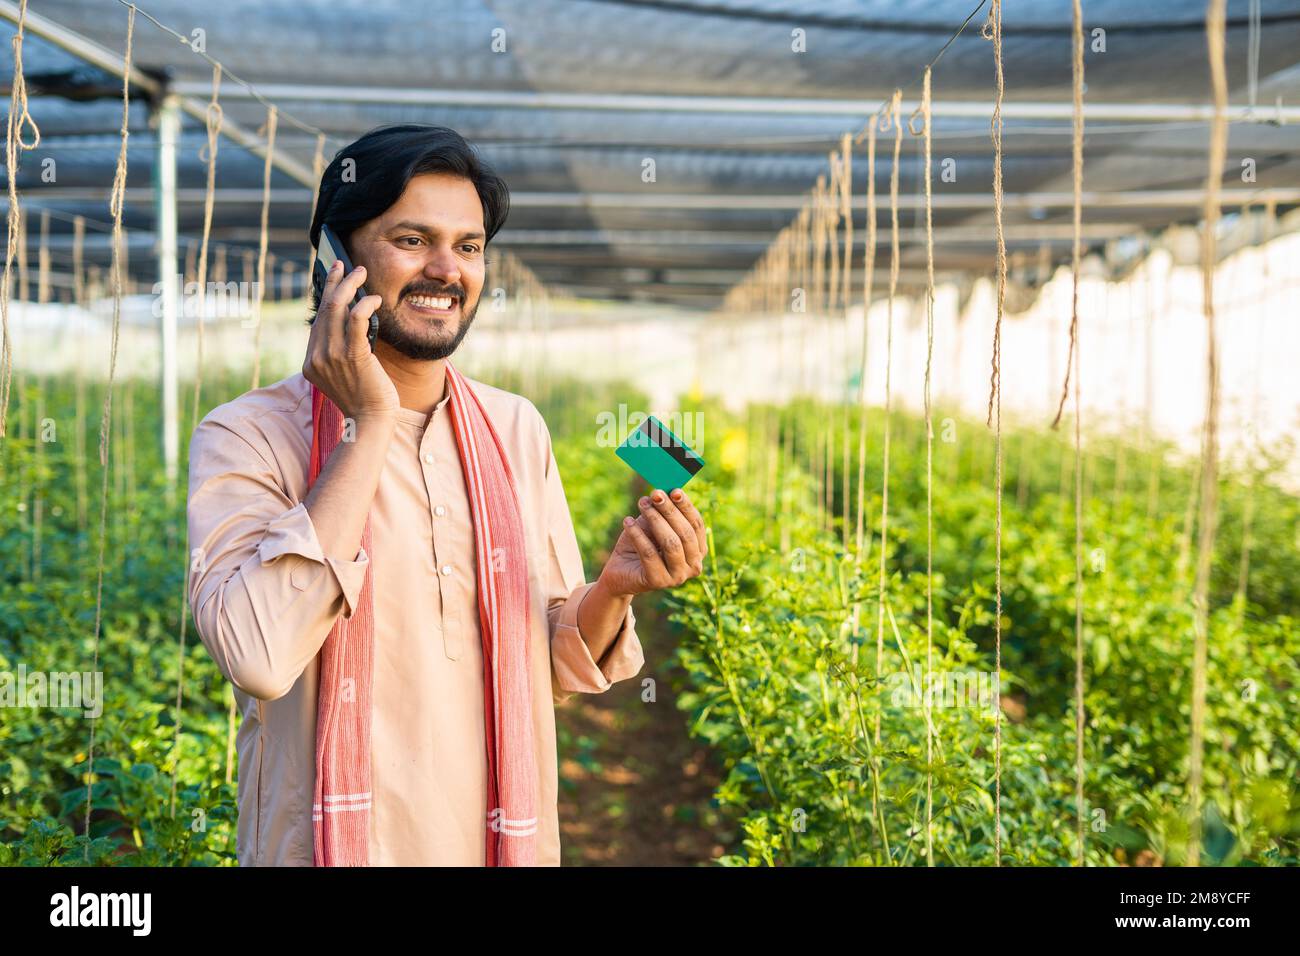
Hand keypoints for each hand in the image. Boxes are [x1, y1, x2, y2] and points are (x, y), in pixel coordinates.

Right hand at [302, 259, 396, 420]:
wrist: (371, 420)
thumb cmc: (364, 396)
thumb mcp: (343, 373)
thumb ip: (339, 351)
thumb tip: (351, 319)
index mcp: (311, 361)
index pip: (318, 320)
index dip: (327, 294)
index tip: (335, 276)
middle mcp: (317, 357)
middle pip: (324, 309)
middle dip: (336, 282)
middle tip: (348, 265)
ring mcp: (332, 356)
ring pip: (336, 308)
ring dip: (350, 285)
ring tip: (362, 273)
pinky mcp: (353, 356)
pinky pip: (356, 319)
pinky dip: (365, 304)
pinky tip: (375, 299)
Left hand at [598, 488, 707, 596]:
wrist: (620, 571)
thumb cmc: (640, 544)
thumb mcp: (652, 525)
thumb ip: (661, 512)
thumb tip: (664, 493)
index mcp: (698, 550)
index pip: (697, 525)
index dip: (686, 507)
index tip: (675, 490)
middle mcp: (693, 566)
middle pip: (685, 533)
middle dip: (670, 511)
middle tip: (655, 493)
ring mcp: (678, 577)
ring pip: (670, 543)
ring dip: (655, 519)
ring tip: (642, 504)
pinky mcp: (658, 582)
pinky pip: (649, 553)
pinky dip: (637, 534)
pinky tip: (627, 521)